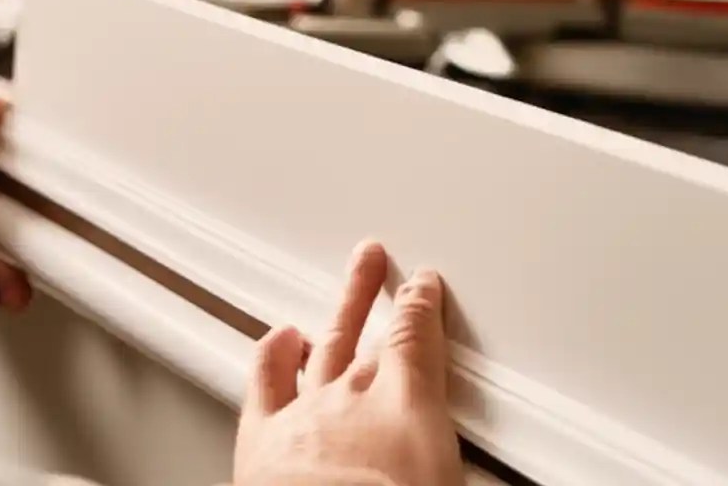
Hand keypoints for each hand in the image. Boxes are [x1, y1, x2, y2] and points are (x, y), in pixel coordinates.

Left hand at [234, 243, 463, 485]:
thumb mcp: (448, 472)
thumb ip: (450, 451)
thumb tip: (464, 465)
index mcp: (408, 404)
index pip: (417, 338)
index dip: (420, 306)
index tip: (422, 286)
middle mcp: (355, 397)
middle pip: (369, 334)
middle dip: (375, 296)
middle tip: (378, 263)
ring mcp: (306, 412)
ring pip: (322, 344)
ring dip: (336, 311)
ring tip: (347, 280)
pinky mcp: (263, 436)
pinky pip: (267, 379)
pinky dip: (275, 353)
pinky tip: (280, 339)